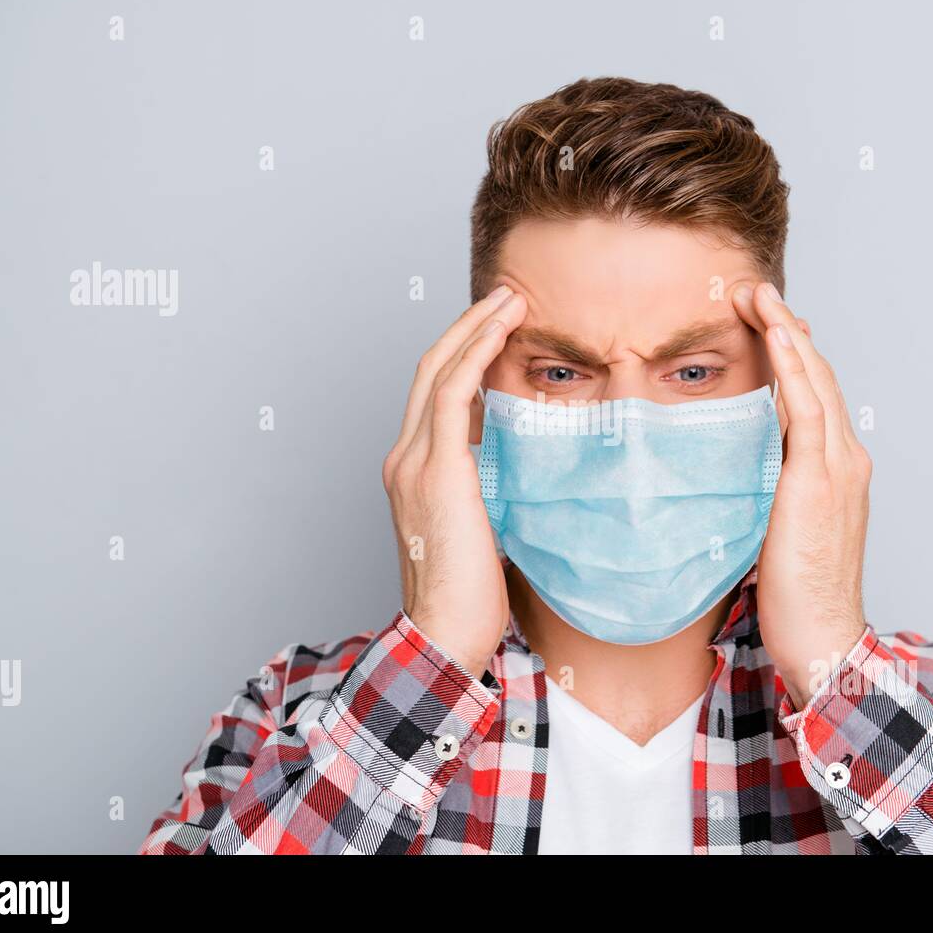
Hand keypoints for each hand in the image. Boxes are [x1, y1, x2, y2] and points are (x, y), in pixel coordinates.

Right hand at [382, 286, 527, 676]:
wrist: (443, 635)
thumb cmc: (468, 598)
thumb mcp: (481, 529)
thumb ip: (491, 490)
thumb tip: (527, 468)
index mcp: (413, 471)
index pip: (435, 396)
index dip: (464, 354)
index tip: (499, 330)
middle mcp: (404, 458)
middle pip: (431, 368)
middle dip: (468, 325)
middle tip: (508, 296)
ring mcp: (415, 460)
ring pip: (440, 368)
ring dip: (476, 327)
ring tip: (512, 300)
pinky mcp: (437, 468)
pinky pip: (455, 390)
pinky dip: (477, 350)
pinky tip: (504, 328)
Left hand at [731, 282, 870, 708]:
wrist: (823, 638)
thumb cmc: (795, 595)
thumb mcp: (774, 528)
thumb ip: (761, 490)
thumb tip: (728, 470)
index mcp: (835, 470)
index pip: (813, 396)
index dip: (791, 354)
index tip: (765, 323)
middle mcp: (845, 458)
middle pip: (817, 377)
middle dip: (788, 329)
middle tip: (755, 292)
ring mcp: (837, 467)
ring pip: (814, 381)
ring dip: (787, 333)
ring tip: (759, 296)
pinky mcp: (819, 481)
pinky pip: (806, 410)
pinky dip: (792, 368)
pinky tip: (777, 336)